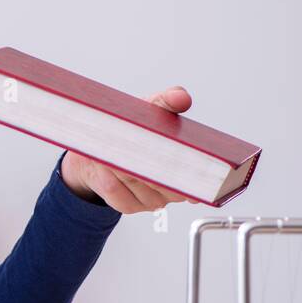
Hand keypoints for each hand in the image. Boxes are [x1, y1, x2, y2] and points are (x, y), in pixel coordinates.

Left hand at [59, 87, 202, 212]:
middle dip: (151, 161)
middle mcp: (174, 188)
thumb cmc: (133, 129)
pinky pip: (119, 194)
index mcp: (189, 166)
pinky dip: (109, 178)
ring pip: (141, 186)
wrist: (99, 147)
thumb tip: (181, 97)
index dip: (198, 174)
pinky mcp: (128, 205)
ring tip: (112, 147)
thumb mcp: (151, 109)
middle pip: (170, 183)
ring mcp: (152, 200)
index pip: (202, 178)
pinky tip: (103, 163)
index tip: (184, 157)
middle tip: (135, 141)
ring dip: (124, 166)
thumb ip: (167, 101)